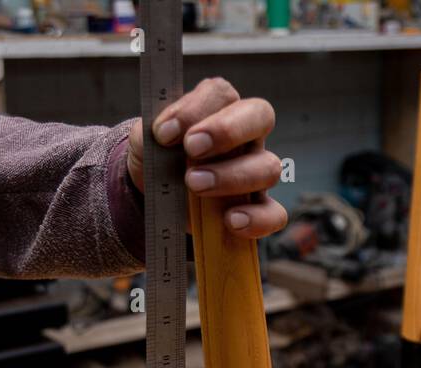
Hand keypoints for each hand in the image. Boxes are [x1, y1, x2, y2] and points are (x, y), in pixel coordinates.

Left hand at [126, 77, 287, 238]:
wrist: (157, 199)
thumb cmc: (158, 161)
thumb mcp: (145, 144)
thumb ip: (149, 136)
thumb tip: (161, 137)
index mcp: (218, 109)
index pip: (221, 94)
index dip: (194, 109)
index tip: (164, 133)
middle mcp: (246, 136)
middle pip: (261, 116)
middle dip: (227, 131)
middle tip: (192, 149)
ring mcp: (257, 172)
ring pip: (269, 167)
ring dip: (232, 176)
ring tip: (195, 185)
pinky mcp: (258, 209)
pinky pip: (275, 214)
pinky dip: (256, 218)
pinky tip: (229, 221)